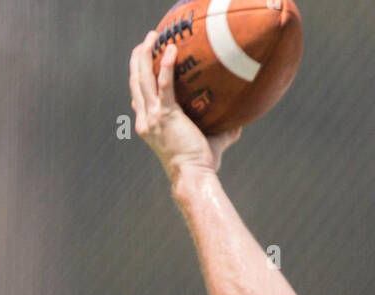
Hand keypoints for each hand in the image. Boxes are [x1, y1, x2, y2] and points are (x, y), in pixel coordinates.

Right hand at [129, 32, 241, 181]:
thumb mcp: (209, 145)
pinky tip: (171, 50)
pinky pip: (163, 85)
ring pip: (143, 78)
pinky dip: (166, 66)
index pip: (138, 98)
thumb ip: (222, 134)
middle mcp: (146, 120)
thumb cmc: (201, 166)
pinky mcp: (165, 115)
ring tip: (153, 37)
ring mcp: (153, 117)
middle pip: (136, 82)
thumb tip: (238, 125)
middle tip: (146, 41)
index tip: (141, 64)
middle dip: (138, 58)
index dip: (138, 79)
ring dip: (146, 54)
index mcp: (149, 127)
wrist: (194, 177)